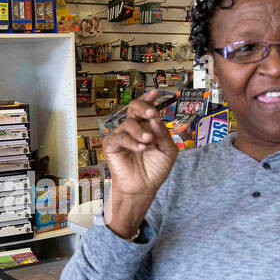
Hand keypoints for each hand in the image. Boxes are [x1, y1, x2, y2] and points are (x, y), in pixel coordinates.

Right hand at [100, 89, 179, 239]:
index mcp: (146, 126)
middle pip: (134, 107)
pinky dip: (132, 142)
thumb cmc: (155, 169)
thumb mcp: (168, 150)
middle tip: (152, 114)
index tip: (156, 92)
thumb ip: (163, 134)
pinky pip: (119, 137)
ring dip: (140, 131)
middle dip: (143, 107)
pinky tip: (141, 148)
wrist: (144, 187)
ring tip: (148, 141)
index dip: (149, 98)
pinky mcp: (112, 146)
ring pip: (128, 123)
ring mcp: (122, 136)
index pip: (146, 108)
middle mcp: (134, 128)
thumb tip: (155, 118)